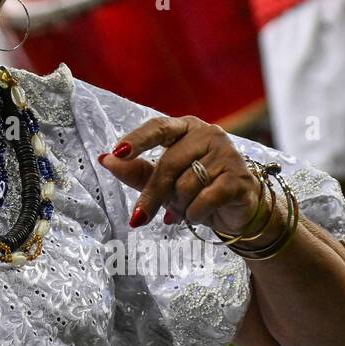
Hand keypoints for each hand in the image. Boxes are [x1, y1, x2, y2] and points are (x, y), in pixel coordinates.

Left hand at [98, 115, 262, 231]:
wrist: (240, 211)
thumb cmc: (198, 189)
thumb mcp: (163, 181)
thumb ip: (135, 170)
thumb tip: (105, 159)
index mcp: (186, 128)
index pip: (158, 127)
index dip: (137, 139)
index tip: (117, 152)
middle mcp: (208, 134)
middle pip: (168, 164)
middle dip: (152, 195)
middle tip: (138, 218)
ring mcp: (226, 153)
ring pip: (186, 184)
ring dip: (179, 206)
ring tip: (186, 209)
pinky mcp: (239, 177)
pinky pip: (204, 198)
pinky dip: (195, 213)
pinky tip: (198, 215)